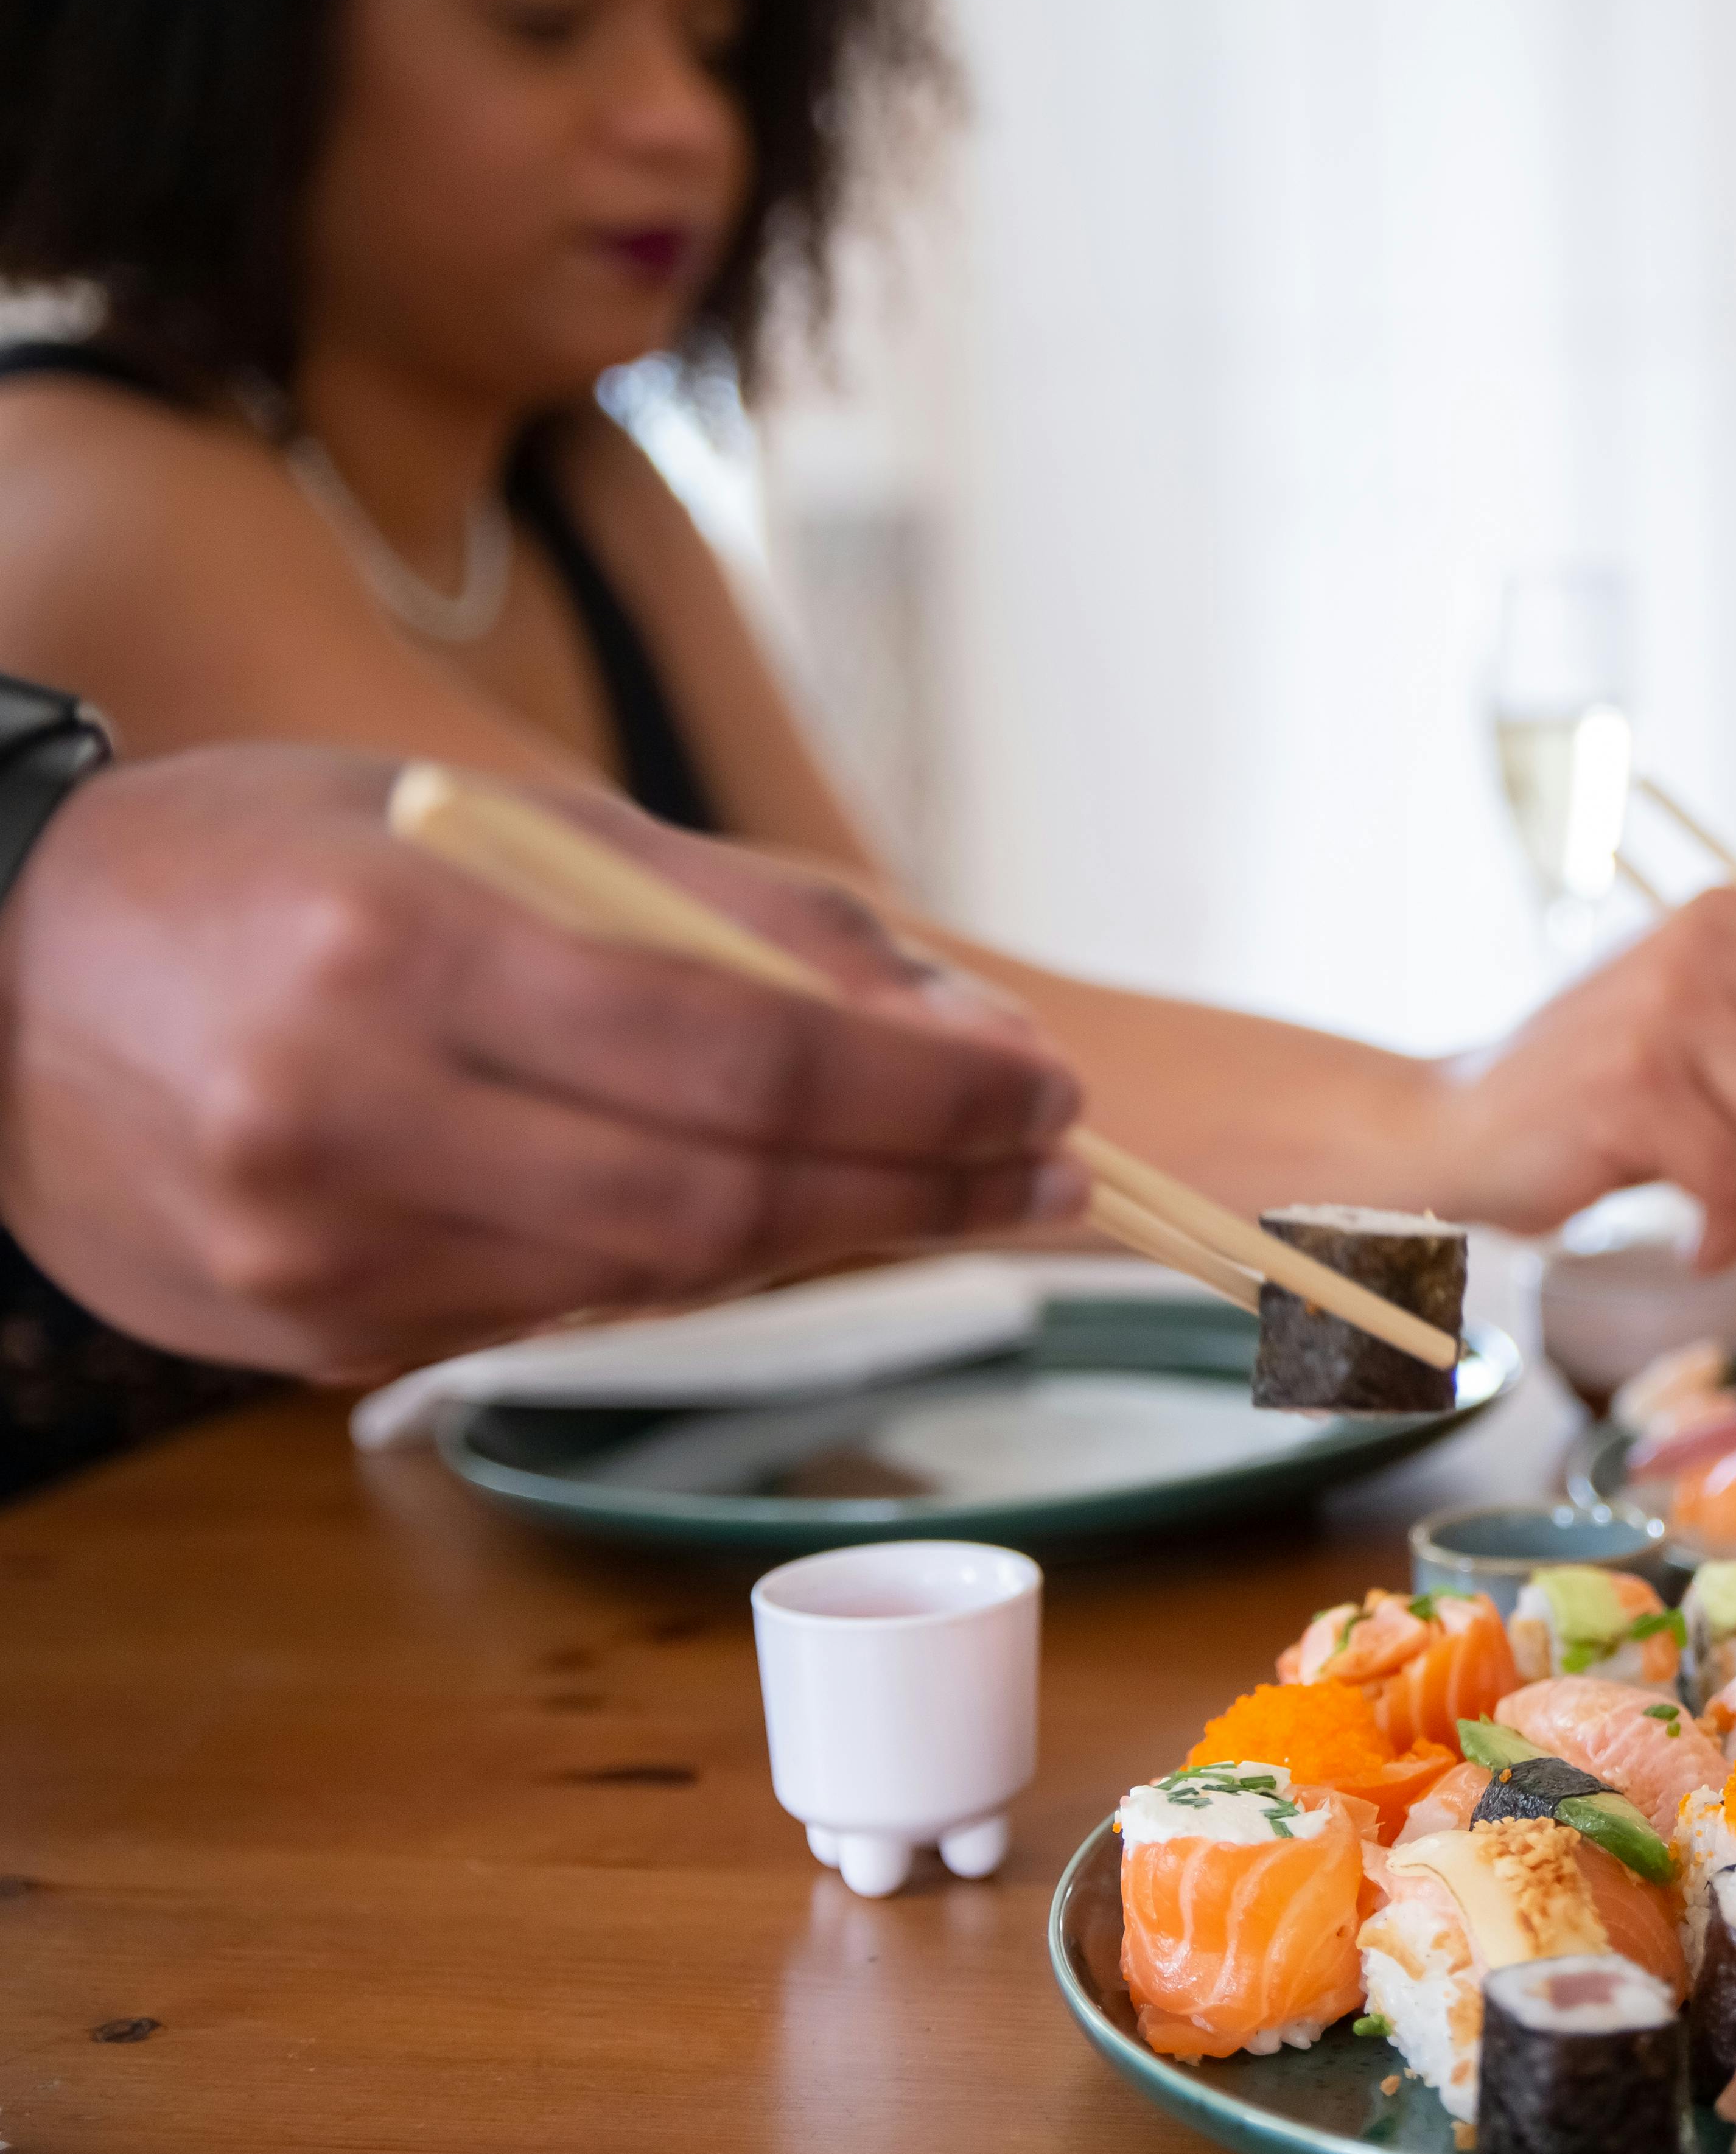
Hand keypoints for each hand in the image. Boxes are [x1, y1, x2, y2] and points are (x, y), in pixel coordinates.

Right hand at [0, 747, 1087, 1379]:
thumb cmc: (265, 859)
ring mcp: (319, 1252)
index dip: (923, 1094)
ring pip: (658, 1281)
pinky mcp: (311, 1339)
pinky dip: (695, 1269)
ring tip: (952, 1185)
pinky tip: (774, 1215)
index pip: (738, 1054)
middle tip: (1051, 1167)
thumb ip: (742, 915)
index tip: (1048, 1096)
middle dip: (919, 1188)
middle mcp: (347, 1117)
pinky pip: (563, 1314)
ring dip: (836, 1237)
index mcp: (397, 949)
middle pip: (720, 1201)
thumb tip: (969, 1025)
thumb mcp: (496, 814)